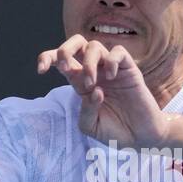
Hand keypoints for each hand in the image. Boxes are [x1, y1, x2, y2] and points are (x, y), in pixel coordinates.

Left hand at [36, 35, 170, 148]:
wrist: (141, 138)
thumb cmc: (115, 132)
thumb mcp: (91, 127)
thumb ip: (85, 111)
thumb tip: (93, 91)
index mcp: (81, 83)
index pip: (61, 61)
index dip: (47, 58)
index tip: (41, 70)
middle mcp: (95, 72)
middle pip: (76, 43)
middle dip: (64, 49)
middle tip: (65, 67)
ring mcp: (111, 69)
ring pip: (94, 46)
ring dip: (88, 63)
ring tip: (92, 84)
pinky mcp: (129, 70)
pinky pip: (118, 52)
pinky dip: (111, 60)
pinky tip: (111, 76)